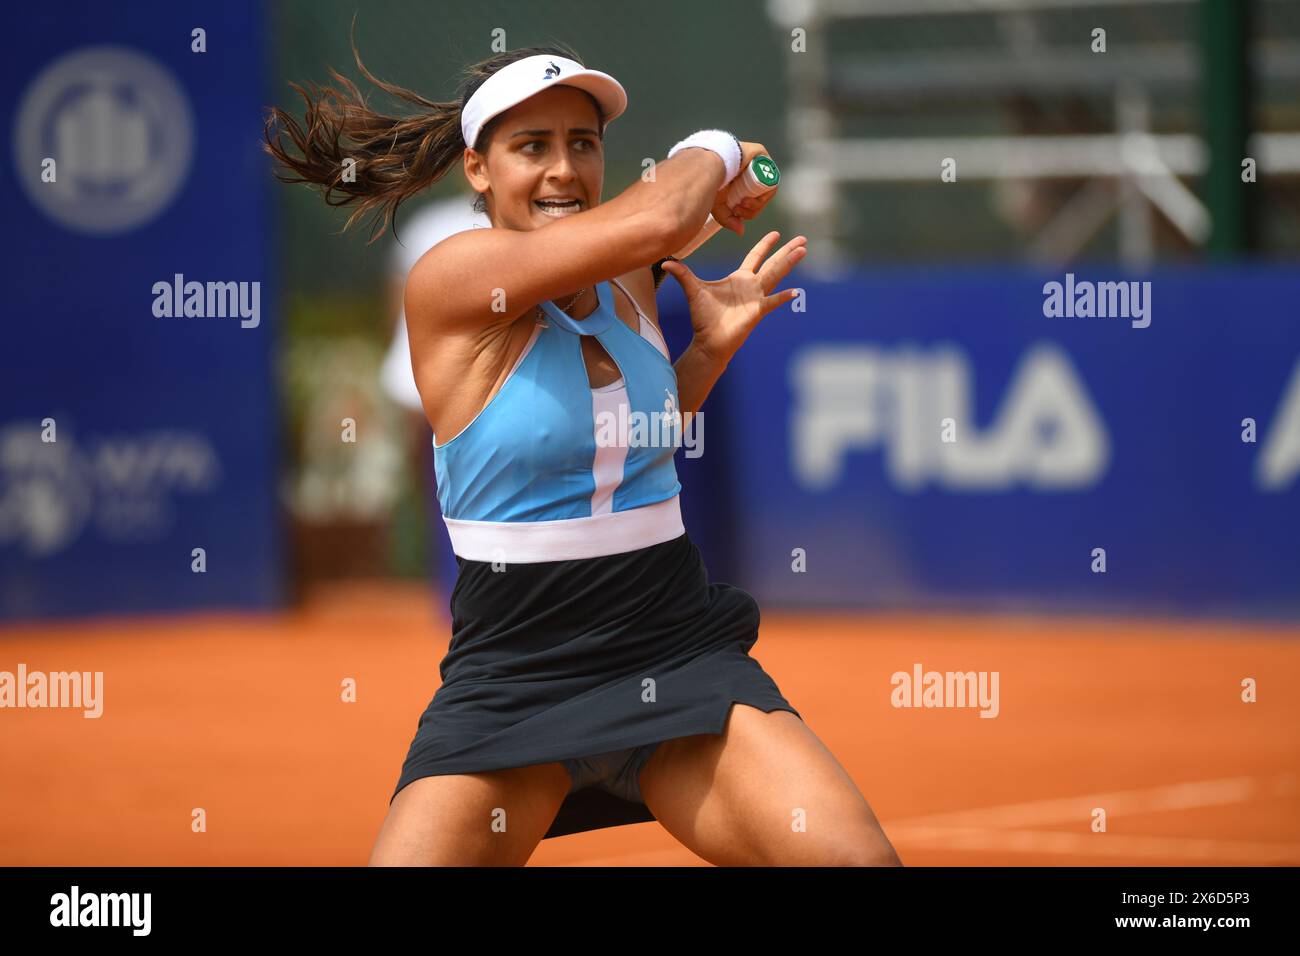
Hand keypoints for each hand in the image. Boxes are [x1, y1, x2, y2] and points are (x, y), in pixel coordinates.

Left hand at [660, 231, 806, 366]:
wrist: (708, 341)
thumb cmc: (703, 318)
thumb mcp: (692, 289)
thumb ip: (682, 274)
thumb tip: (665, 260)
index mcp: (739, 279)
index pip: (755, 257)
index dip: (765, 245)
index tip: (776, 233)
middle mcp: (751, 286)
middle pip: (772, 264)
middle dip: (786, 251)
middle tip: (803, 240)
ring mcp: (756, 298)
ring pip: (776, 276)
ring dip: (789, 263)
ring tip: (803, 251)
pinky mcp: (756, 311)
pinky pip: (772, 302)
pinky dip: (782, 297)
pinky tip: (795, 291)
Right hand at [710, 140, 771, 235]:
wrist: (708, 165)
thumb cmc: (709, 183)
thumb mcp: (718, 207)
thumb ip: (729, 220)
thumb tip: (741, 232)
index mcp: (742, 186)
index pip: (753, 204)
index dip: (748, 212)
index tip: (736, 212)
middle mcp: (750, 175)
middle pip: (761, 198)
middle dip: (753, 209)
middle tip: (739, 207)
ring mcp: (757, 165)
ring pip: (767, 190)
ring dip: (758, 201)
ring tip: (744, 201)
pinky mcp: (762, 156)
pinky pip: (770, 176)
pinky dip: (765, 189)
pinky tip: (753, 193)